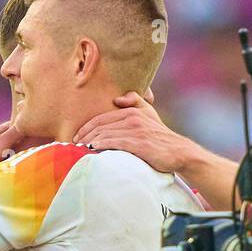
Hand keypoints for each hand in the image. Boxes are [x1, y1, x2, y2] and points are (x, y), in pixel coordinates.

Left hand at [73, 92, 192, 173]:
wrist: (179, 152)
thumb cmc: (161, 137)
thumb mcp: (150, 114)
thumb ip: (135, 101)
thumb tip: (117, 98)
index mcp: (132, 110)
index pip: (102, 117)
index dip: (87, 126)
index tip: (77, 136)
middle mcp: (132, 118)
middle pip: (100, 125)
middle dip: (84, 134)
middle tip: (73, 144)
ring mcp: (135, 130)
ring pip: (105, 133)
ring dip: (89, 141)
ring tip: (78, 149)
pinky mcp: (138, 143)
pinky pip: (115, 142)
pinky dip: (101, 145)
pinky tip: (92, 149)